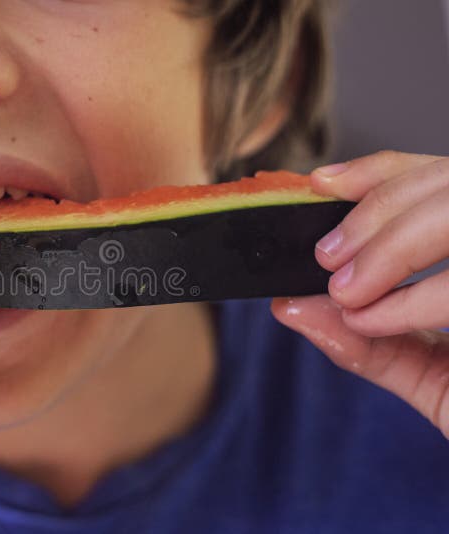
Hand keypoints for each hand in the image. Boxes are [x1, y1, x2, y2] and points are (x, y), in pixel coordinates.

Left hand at [271, 151, 448, 437]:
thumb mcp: (432, 379)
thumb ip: (368, 345)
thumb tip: (292, 305)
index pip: (439, 178)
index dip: (380, 172)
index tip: (321, 186)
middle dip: (378, 217)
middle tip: (328, 264)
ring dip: (393, 246)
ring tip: (351, 298)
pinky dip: (418, 297)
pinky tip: (381, 318)